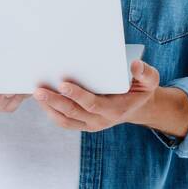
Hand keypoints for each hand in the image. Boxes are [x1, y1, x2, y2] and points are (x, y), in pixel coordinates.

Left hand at [33, 59, 160, 131]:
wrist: (137, 106)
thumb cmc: (141, 88)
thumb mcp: (150, 79)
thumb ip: (144, 72)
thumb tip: (134, 65)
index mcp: (115, 110)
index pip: (92, 104)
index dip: (77, 95)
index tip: (63, 84)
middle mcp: (101, 120)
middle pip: (73, 113)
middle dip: (55, 101)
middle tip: (39, 90)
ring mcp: (90, 124)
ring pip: (65, 119)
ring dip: (49, 108)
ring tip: (36, 93)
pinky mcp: (83, 123)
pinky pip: (64, 121)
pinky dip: (51, 112)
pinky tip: (42, 100)